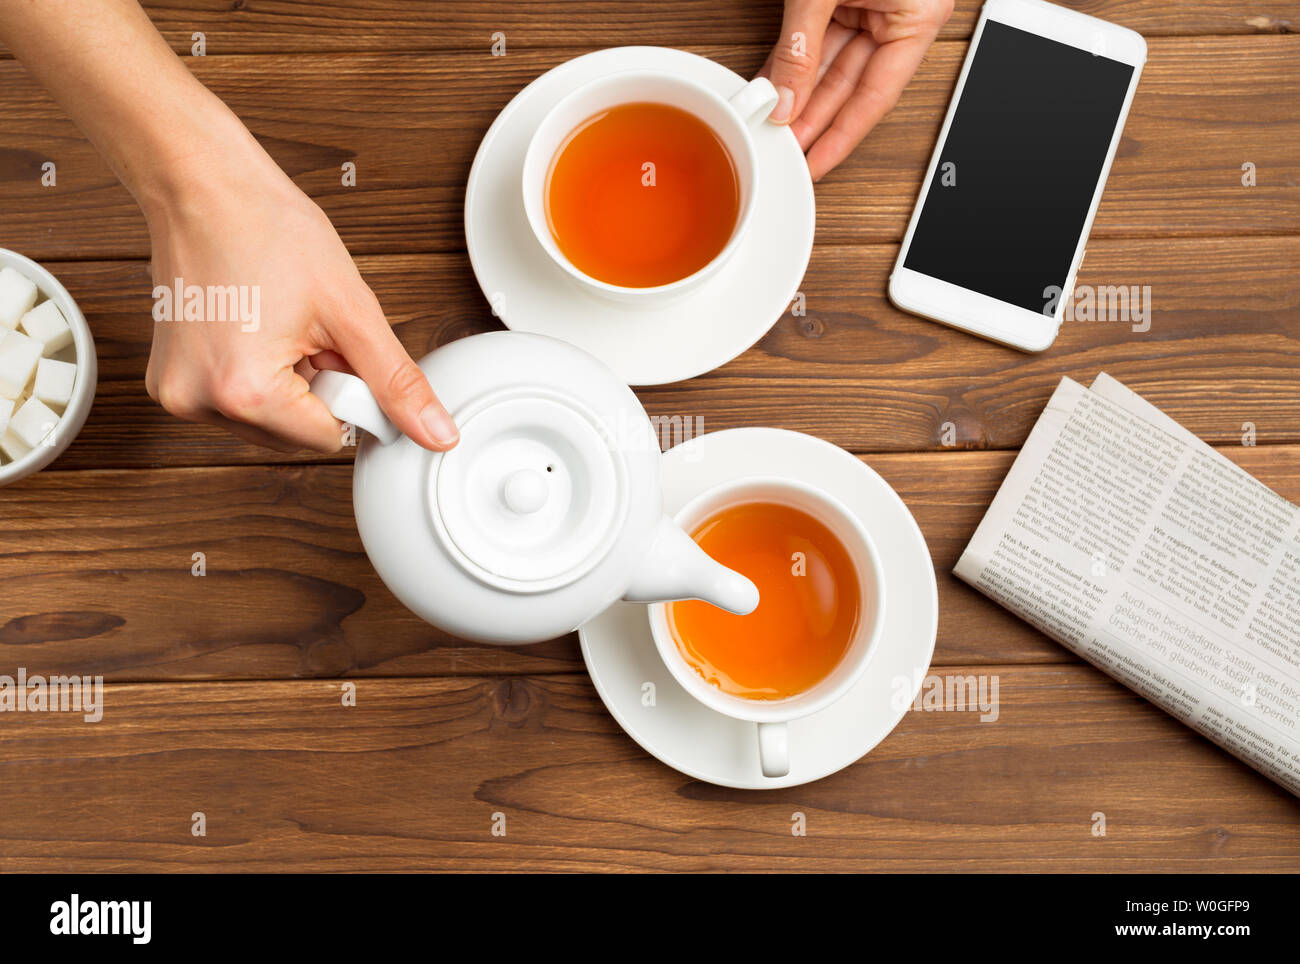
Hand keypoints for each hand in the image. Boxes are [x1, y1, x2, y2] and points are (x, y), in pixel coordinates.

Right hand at [143, 150, 458, 453]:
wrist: (203, 183)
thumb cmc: (268, 229)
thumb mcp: (351, 310)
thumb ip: (397, 382)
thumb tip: (436, 435)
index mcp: (244, 392)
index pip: (330, 439)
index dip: (351, 397)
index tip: (341, 347)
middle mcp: (198, 402)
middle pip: (297, 436)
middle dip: (317, 390)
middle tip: (310, 330)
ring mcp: (178, 395)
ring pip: (269, 424)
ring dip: (289, 385)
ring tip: (280, 325)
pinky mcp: (170, 383)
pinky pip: (237, 404)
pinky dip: (259, 376)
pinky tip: (256, 328)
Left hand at [760, 0, 953, 179]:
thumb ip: (801, 45)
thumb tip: (783, 96)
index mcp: (919, 18)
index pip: (875, 98)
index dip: (841, 138)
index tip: (815, 166)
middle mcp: (900, 17)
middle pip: (850, 87)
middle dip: (811, 118)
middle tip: (780, 146)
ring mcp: (874, 6)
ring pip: (831, 63)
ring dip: (797, 92)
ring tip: (768, 119)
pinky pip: (819, 36)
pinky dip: (793, 61)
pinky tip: (772, 84)